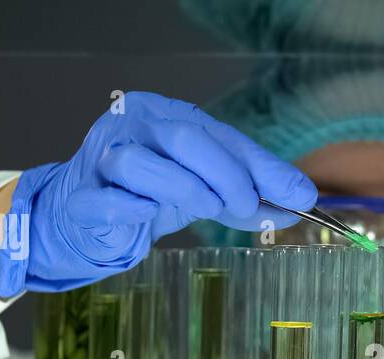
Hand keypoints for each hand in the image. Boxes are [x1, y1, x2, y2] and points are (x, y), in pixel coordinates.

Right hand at [0, 91, 316, 296]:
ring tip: (207, 209)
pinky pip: (106, 200)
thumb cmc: (155, 193)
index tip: (297, 195)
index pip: (219, 135)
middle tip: (245, 206)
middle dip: (226, 176)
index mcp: (166, 114)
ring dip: (184, 190)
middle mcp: (132, 126)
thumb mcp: (211, 187)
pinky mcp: (82, 197)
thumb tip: (302, 201)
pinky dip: (131, 209)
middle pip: (183, 139)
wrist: (93, 218)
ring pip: (140, 164)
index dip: (259, 166)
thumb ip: (252, 191)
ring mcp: (102, 158)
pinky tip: (148, 215)